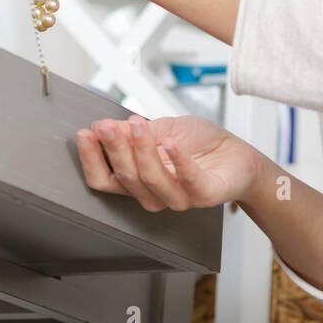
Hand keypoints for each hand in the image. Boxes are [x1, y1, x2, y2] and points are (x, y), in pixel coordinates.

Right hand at [74, 114, 263, 212]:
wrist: (237, 155)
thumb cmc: (198, 144)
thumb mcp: (161, 129)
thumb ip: (133, 131)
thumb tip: (102, 126)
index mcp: (138, 180)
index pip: (104, 179)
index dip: (91, 159)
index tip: (85, 133)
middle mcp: (154, 194)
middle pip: (125, 177)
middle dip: (114, 148)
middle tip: (107, 126)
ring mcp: (178, 197)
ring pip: (150, 179)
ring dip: (141, 150)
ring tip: (138, 125)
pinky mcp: (203, 195)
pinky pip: (188, 180)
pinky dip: (178, 160)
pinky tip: (171, 143)